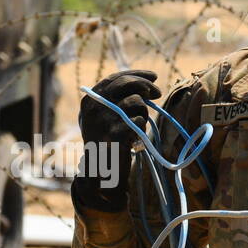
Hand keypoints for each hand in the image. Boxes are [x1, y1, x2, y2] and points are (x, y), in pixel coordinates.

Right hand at [73, 69, 160, 211]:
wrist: (100, 173)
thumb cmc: (107, 142)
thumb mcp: (105, 116)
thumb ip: (118, 99)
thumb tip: (147, 85)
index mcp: (90, 100)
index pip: (115, 78)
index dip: (137, 74)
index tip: (154, 77)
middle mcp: (94, 107)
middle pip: (126, 84)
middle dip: (146, 86)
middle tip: (158, 93)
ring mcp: (103, 120)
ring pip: (136, 101)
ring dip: (144, 112)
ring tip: (138, 125)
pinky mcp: (115, 134)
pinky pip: (140, 120)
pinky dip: (142, 127)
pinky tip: (135, 137)